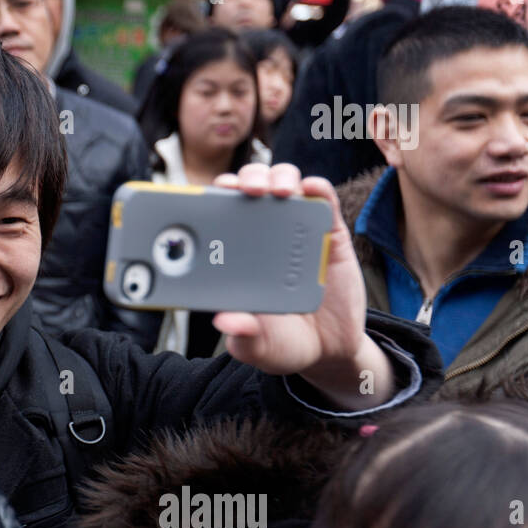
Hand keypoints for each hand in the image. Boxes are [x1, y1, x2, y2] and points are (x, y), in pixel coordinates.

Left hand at [210, 163, 393, 408]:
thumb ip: (244, 335)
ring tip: (275, 190)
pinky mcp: (330, 234)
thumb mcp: (260, 345)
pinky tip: (310, 188)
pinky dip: (317, 188)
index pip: (214, 218)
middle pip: (247, 191)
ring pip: (283, 186)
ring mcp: (296, 232)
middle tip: (241, 190)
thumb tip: (224, 322)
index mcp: (234, 258)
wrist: (330, 350)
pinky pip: (323, 201)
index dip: (204, 202)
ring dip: (277, 177)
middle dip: (240, 181)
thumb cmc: (283, 343)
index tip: (197, 198)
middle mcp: (262, 237)